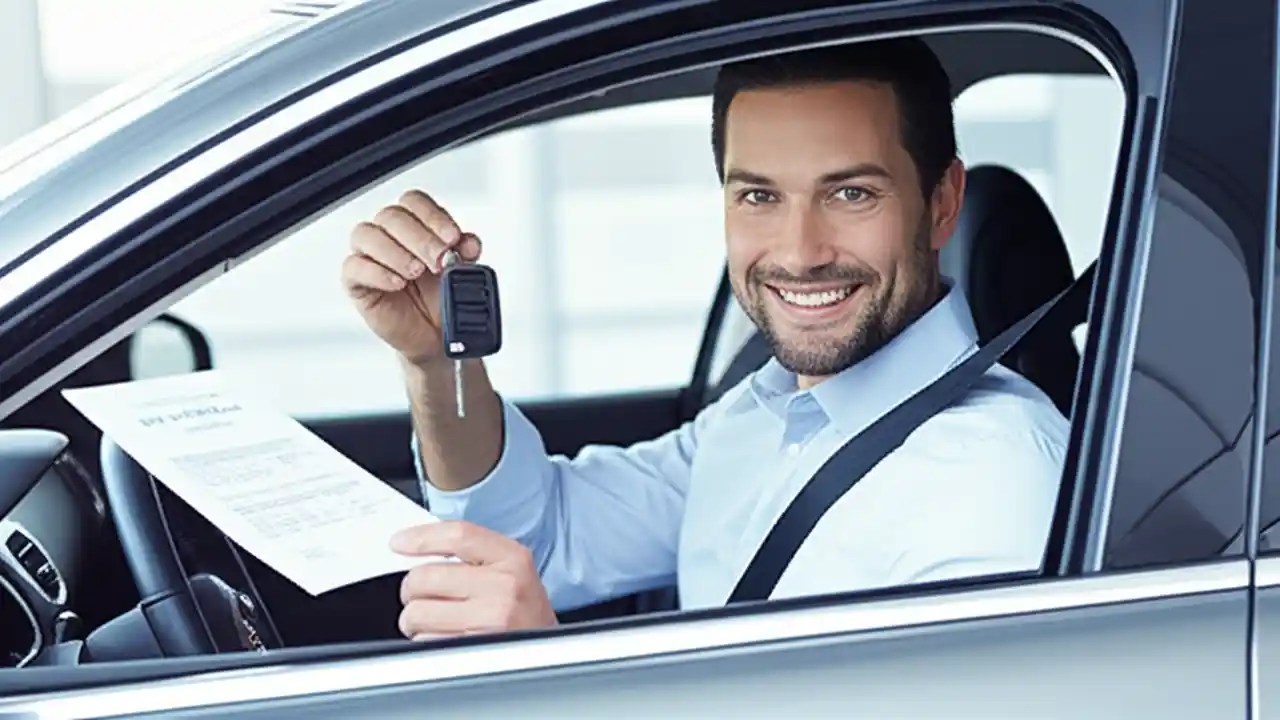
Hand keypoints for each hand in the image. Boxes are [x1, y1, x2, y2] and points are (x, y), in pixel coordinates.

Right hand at [341, 190, 482, 365]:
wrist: (434, 335)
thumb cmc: (442, 298)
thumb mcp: (461, 273)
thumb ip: (466, 254)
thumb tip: (469, 242)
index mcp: (415, 225)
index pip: (415, 202)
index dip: (433, 216)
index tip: (452, 238)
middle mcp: (389, 235)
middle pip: (392, 216)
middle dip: (420, 238)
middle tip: (439, 260)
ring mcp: (369, 255)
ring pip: (367, 234)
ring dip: (396, 252)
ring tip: (416, 272)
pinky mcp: (355, 280)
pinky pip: (354, 267)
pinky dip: (377, 272)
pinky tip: (398, 283)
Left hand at [390, 521, 556, 638]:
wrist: (553, 653)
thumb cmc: (525, 611)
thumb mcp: (512, 570)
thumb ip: (472, 554)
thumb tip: (415, 545)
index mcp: (512, 559)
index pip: (458, 536)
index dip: (422, 537)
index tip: (399, 543)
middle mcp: (504, 587)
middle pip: (425, 576)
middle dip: (414, 590)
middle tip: (423, 596)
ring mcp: (490, 621)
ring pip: (417, 612)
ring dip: (416, 619)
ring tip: (435, 620)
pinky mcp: (473, 650)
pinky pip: (424, 641)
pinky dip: (426, 640)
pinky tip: (444, 637)